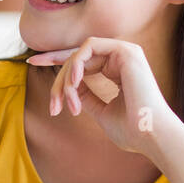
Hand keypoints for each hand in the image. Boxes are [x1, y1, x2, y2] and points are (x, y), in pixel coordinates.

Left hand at [28, 38, 180, 160]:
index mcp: (119, 69)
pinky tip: (74, 83)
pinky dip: (76, 63)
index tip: (32, 62)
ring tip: (68, 102)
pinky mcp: (125, 51)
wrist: (151, 136)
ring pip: (79, 53)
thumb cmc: (132, 130)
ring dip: (67, 78)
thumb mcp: (102, 112)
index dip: (56, 60)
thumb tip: (71, 88)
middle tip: (53, 106)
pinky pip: (88, 46)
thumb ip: (87, 96)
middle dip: (59, 80)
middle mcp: (123, 57)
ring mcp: (125, 52)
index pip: (83, 59)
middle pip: (77, 58)